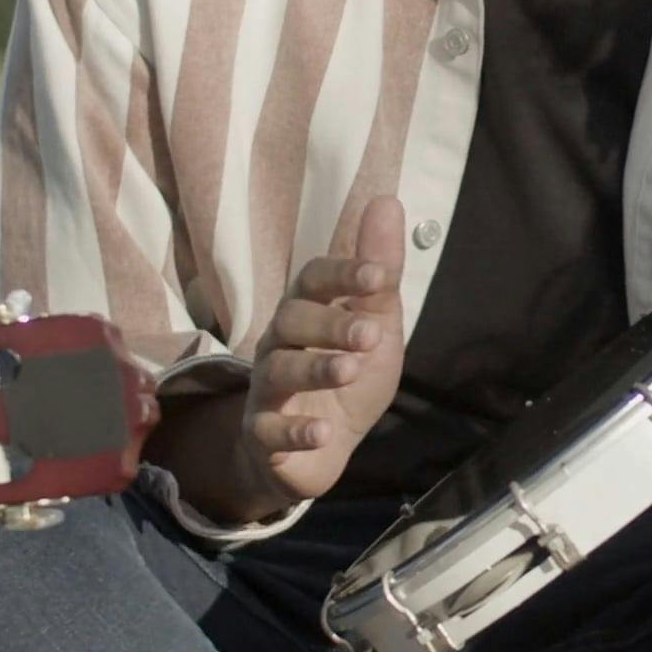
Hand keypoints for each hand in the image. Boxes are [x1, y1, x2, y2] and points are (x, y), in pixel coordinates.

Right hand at [232, 196, 409, 515]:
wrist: (320, 452)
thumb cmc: (346, 376)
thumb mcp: (375, 326)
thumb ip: (379, 273)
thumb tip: (388, 199)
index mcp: (308, 311)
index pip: (313, 280)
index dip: (342, 273)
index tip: (377, 275)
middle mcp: (280, 343)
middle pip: (292, 320)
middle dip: (331, 324)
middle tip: (370, 334)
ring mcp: (267, 389)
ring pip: (279, 370)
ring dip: (315, 368)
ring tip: (349, 370)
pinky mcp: (263, 434)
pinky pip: (269, 430)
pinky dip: (295, 430)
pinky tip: (322, 431)